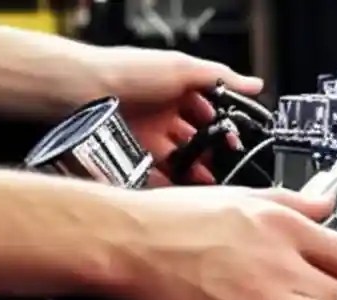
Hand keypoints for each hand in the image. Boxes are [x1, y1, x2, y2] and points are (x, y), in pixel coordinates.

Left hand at [88, 46, 261, 185]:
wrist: (82, 89)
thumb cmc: (129, 71)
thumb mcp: (182, 68)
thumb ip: (221, 78)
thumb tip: (254, 84)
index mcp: (177, 89)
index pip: (208, 110)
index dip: (224, 126)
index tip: (236, 141)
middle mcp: (162, 112)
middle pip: (195, 137)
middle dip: (211, 154)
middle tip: (225, 168)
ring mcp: (147, 132)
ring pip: (178, 157)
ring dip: (193, 171)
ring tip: (208, 186)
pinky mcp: (131, 151)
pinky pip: (154, 171)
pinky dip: (168, 183)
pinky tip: (180, 193)